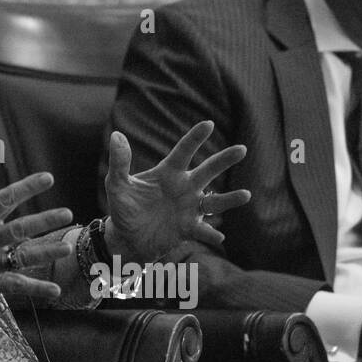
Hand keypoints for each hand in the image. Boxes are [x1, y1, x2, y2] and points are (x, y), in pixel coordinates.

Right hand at [0, 150, 72, 310]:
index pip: (4, 198)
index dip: (27, 187)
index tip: (48, 178)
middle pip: (19, 228)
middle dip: (45, 220)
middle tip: (68, 213)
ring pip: (21, 257)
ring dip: (46, 253)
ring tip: (67, 248)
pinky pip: (15, 285)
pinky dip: (36, 288)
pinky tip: (56, 290)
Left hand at [104, 120, 249, 261]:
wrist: (127, 238)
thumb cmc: (124, 207)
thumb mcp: (117, 185)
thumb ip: (119, 162)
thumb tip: (116, 136)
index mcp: (168, 173)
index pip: (183, 152)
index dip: (195, 138)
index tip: (208, 124)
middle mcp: (184, 188)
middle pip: (208, 171)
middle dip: (224, 160)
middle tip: (242, 149)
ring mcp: (189, 209)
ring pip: (214, 202)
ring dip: (229, 199)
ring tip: (245, 194)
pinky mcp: (189, 229)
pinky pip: (203, 231)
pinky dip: (211, 234)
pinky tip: (219, 236)